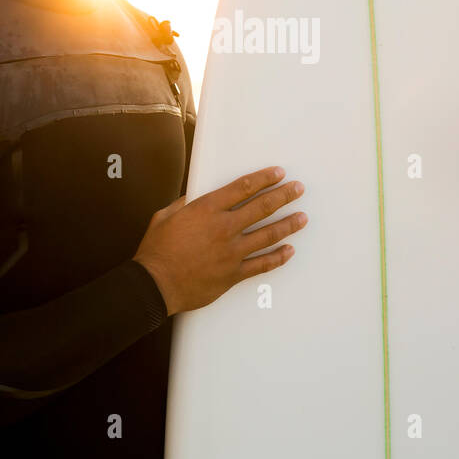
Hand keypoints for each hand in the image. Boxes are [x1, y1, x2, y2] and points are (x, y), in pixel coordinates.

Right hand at [134, 166, 306, 315]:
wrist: (155, 285)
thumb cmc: (156, 251)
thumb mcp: (164, 216)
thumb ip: (184, 204)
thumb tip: (195, 197)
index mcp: (207, 209)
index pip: (243, 187)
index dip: (264, 178)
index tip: (278, 173)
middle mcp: (224, 228)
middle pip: (262, 207)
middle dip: (284, 195)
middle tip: (298, 189)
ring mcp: (231, 252)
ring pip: (268, 234)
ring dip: (288, 224)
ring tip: (303, 217)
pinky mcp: (233, 273)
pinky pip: (262, 264)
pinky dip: (278, 257)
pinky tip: (289, 250)